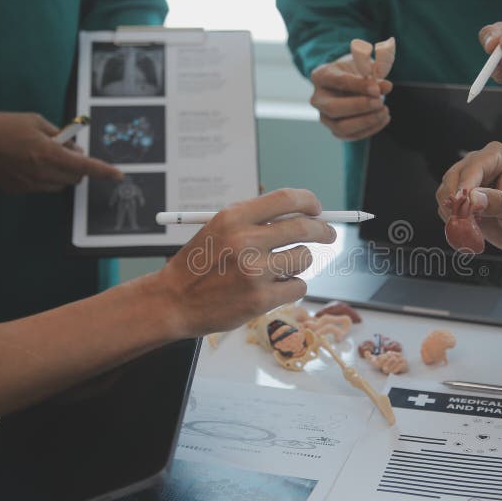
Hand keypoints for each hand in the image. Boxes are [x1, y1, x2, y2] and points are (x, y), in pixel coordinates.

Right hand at [0, 108, 122, 192]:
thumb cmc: (3, 125)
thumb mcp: (37, 122)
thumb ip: (60, 136)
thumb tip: (74, 148)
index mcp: (48, 154)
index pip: (85, 166)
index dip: (104, 171)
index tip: (118, 174)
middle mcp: (42, 173)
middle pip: (75, 178)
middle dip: (77, 166)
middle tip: (67, 151)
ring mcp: (29, 184)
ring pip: (60, 185)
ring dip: (61, 173)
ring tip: (44, 155)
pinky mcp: (18, 190)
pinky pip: (42, 187)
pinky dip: (44, 177)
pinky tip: (29, 163)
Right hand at [154, 189, 336, 336]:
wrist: (172, 301)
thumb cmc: (200, 264)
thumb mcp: (219, 229)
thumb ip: (256, 221)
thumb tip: (304, 215)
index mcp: (234, 217)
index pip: (287, 199)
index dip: (309, 202)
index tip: (317, 209)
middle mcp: (245, 240)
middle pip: (304, 228)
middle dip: (323, 231)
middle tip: (328, 235)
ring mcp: (254, 271)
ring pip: (304, 258)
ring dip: (300, 262)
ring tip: (280, 268)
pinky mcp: (260, 299)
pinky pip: (298, 286)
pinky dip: (292, 287)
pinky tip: (272, 288)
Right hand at [310, 41, 393, 140]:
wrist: (351, 82)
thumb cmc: (355, 71)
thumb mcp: (365, 67)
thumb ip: (374, 76)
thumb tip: (386, 87)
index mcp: (321, 76)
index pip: (338, 82)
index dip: (359, 86)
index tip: (376, 90)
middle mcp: (318, 99)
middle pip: (333, 108)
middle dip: (359, 107)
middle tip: (380, 102)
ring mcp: (324, 117)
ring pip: (341, 127)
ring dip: (365, 122)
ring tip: (384, 111)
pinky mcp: (335, 130)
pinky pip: (351, 136)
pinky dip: (370, 129)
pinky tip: (383, 119)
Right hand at [435, 142, 501, 252]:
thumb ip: (498, 202)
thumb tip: (472, 198)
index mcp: (497, 156)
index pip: (473, 168)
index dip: (465, 187)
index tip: (464, 206)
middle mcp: (479, 165)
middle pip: (452, 178)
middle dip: (455, 201)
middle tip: (465, 221)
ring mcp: (468, 182)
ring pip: (444, 193)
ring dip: (452, 212)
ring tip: (471, 226)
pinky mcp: (462, 201)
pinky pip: (445, 208)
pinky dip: (452, 220)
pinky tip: (469, 229)